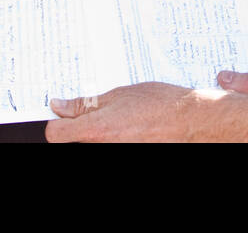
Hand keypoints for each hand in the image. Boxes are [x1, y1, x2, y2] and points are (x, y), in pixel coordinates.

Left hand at [47, 83, 198, 141]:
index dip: (57, 121)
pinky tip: (132, 128)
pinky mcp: (128, 153)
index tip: (63, 113)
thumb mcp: (120, 94)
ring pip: (95, 143)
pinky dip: (118, 138)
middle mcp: (103, 149)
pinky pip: (112, 146)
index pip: (56, 134)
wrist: (191, 122)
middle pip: (77, 140)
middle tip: (101, 110)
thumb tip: (60, 106)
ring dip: (102, 132)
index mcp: (96, 131)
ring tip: (123, 118)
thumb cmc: (160, 105)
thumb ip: (86, 104)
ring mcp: (116, 153)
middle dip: (84, 125)